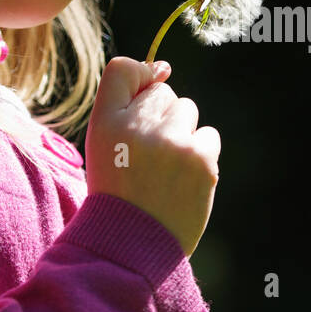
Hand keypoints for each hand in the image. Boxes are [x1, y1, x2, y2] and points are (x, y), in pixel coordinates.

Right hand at [85, 57, 219, 256]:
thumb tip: (162, 67)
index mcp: (105, 121)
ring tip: (165, 168)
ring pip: (187, 111)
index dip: (137, 84)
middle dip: (160, 118)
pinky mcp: (202, 160)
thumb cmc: (117, 189)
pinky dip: (200, 154)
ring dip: (181, 134)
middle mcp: (137, 126)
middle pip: (163, 93)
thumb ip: (123, 98)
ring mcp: (172, 142)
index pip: (123, 69)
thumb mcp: (101, 142)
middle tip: (146, 156)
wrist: (133, 244)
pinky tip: (183, 178)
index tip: (137, 111)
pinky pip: (208, 135)